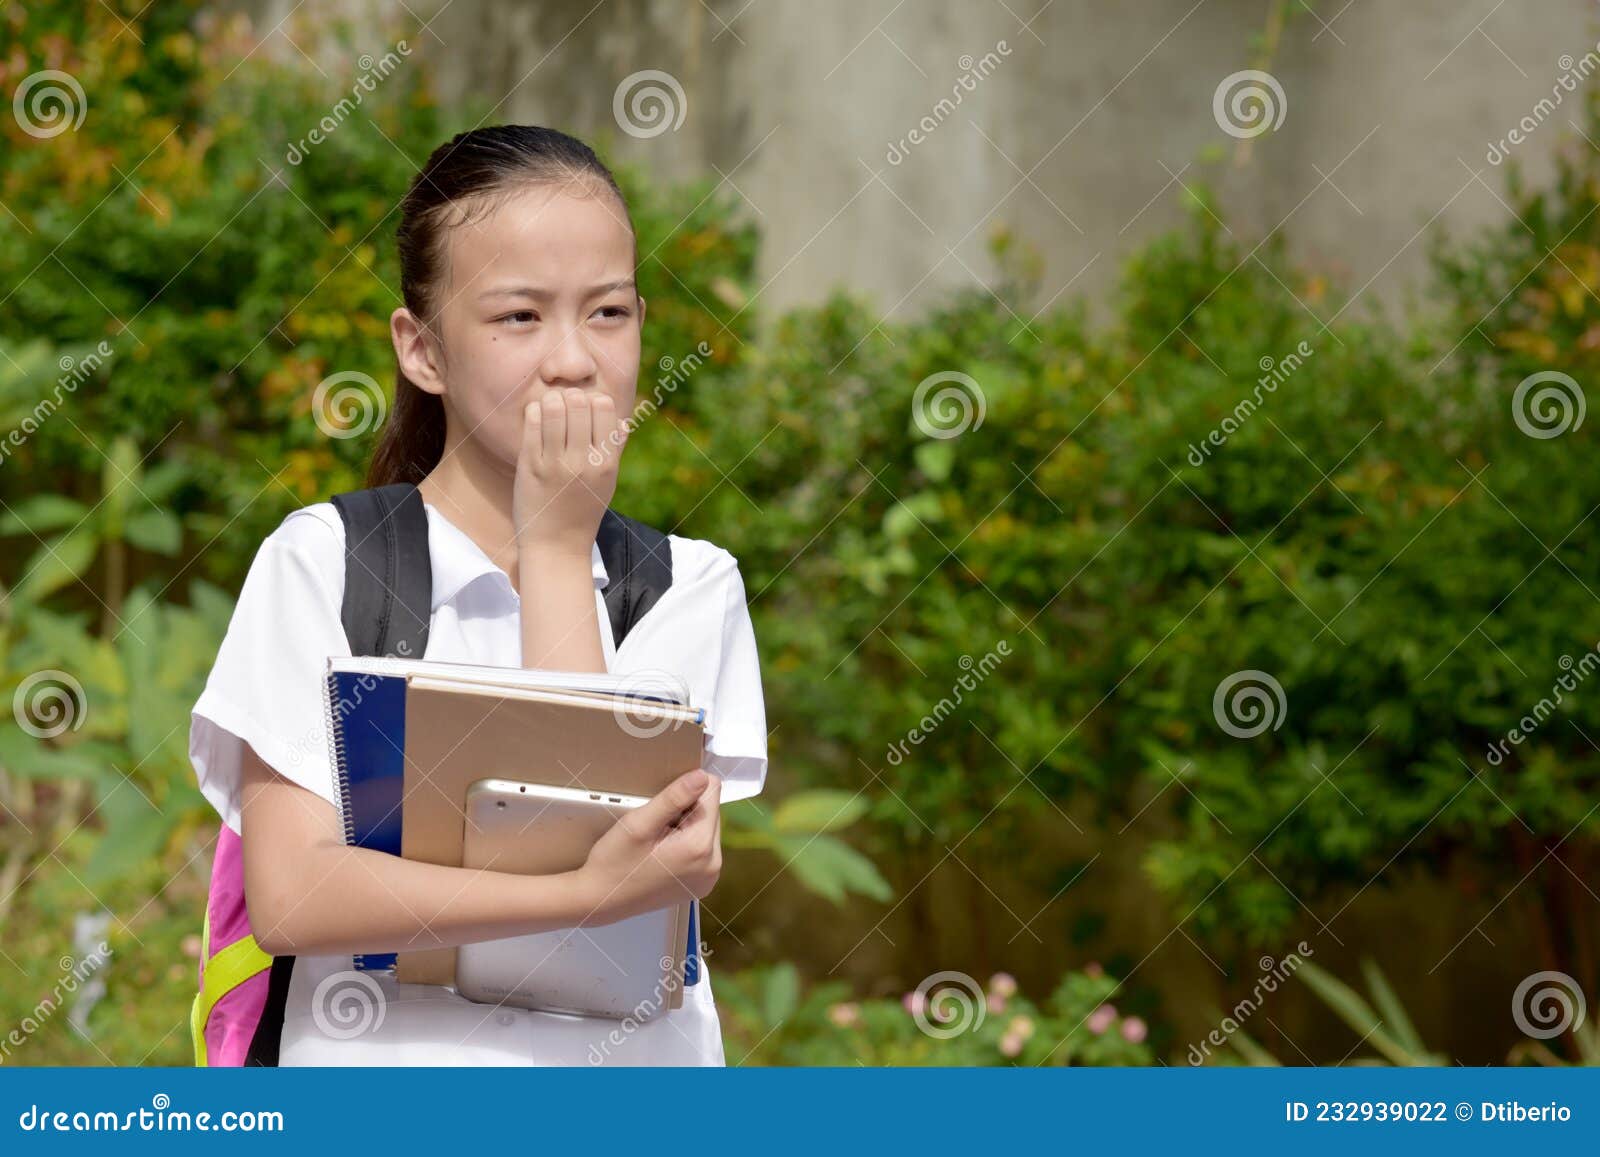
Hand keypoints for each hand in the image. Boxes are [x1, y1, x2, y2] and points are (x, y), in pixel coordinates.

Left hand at [512, 387, 622, 556]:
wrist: (556, 546)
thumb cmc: (583, 511)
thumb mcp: (607, 483)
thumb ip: (613, 451)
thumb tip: (623, 421)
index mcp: (607, 463)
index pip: (605, 407)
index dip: (594, 400)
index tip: (586, 408)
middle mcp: (584, 461)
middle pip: (580, 401)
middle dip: (572, 397)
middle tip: (565, 405)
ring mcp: (556, 463)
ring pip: (554, 407)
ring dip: (551, 401)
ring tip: (550, 408)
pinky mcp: (530, 466)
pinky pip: (532, 423)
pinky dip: (534, 412)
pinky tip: (536, 417)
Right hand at [577, 769, 721, 925]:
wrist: (600, 901)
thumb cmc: (614, 863)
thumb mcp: (639, 823)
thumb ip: (674, 797)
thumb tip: (702, 776)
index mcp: (700, 847)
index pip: (712, 793)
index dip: (686, 790)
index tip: (662, 805)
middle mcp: (713, 865)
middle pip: (711, 812)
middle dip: (686, 810)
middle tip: (655, 827)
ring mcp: (708, 878)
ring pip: (706, 829)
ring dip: (686, 826)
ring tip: (656, 841)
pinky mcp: (701, 884)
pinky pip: (702, 849)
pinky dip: (685, 843)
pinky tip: (662, 853)